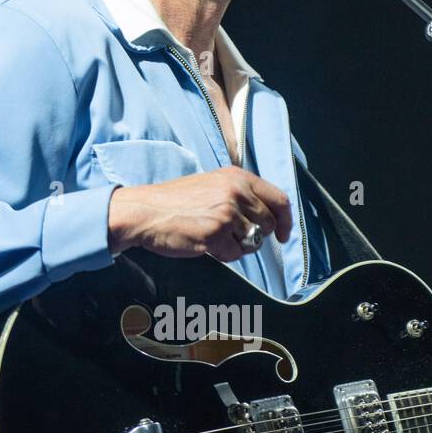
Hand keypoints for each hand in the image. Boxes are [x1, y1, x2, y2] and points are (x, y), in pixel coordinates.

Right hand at [107, 168, 292, 262]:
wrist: (145, 211)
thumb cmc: (175, 202)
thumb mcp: (212, 185)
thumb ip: (240, 195)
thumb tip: (267, 217)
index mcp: (237, 177)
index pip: (279, 199)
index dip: (286, 220)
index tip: (283, 234)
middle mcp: (236, 192)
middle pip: (267, 224)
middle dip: (256, 236)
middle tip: (234, 238)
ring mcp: (227, 213)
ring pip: (252, 241)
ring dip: (237, 246)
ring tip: (213, 237)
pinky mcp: (216, 233)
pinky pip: (235, 254)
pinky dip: (223, 255)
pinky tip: (205, 244)